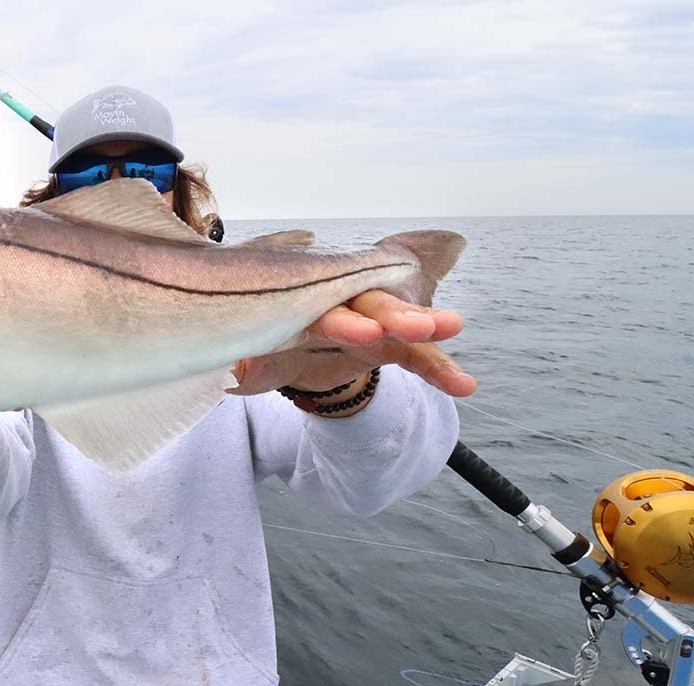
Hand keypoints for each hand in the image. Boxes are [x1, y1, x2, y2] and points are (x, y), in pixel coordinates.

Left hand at [230, 290, 476, 397]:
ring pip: (394, 318)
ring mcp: (363, 316)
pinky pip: (413, 354)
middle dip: (390, 312)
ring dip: (421, 323)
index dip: (341, 315)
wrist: (273, 351)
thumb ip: (238, 362)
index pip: (317, 298)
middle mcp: (333, 296)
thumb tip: (230, 375)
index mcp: (292, 292)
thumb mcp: (238, 354)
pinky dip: (436, 368)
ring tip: (451, 326)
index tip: (362, 332)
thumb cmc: (250, 343)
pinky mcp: (383, 341)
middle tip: (417, 325)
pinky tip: (464, 385)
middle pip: (363, 301)